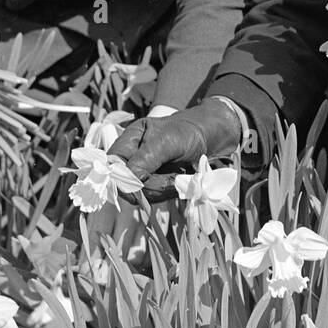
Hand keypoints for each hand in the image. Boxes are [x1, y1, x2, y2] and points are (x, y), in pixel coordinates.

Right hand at [107, 99, 243, 200]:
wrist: (215, 137)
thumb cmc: (189, 131)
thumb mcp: (166, 141)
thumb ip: (146, 159)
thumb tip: (128, 182)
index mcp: (131, 139)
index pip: (112, 163)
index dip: (118, 177)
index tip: (135, 186)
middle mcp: (135, 157)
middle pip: (127, 183)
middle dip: (148, 185)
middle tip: (170, 180)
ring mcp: (147, 172)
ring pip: (142, 193)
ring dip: (162, 189)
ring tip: (181, 178)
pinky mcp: (160, 184)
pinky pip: (157, 196)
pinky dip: (170, 192)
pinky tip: (182, 182)